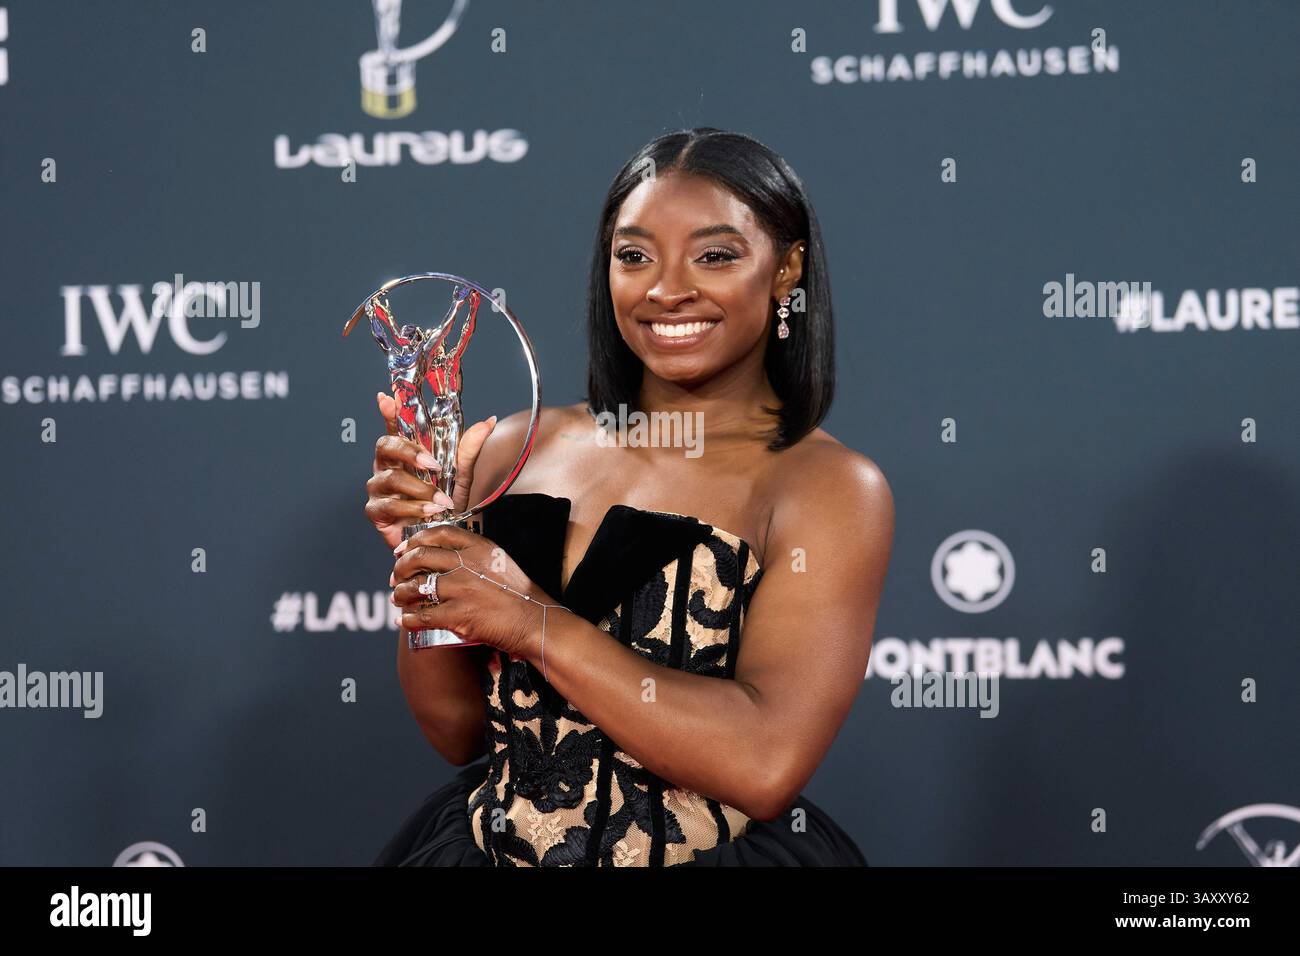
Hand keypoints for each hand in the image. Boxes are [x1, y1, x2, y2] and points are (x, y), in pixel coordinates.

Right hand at [365, 392, 496, 549]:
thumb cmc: (446, 505)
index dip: (389, 413)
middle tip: (433, 465)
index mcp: (404, 454)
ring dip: (419, 489)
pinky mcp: (376, 511)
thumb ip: (470, 449)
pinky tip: (429, 513)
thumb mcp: (462, 475)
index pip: (394, 427)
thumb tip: (489, 422)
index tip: (387, 398)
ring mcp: (378, 488)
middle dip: (409, 453)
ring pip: (390, 478)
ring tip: (441, 502)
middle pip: (386, 446)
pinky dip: (412, 509)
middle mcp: (387, 466)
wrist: (443, 538)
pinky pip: (389, 505)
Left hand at [390, 524, 555, 657]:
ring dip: (402, 593)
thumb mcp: (500, 562)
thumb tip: (446, 555)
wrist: (535, 622)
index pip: (438, 533)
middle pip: (421, 556)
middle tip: (397, 576)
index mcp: (479, 547)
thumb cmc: (520, 594)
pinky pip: (422, 615)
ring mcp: (462, 589)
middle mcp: (468, 564)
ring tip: (399, 598)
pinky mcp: (458, 615)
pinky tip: (406, 620)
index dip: (415, 540)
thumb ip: (475, 554)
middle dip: (402, 566)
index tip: (404, 549)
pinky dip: (409, 619)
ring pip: (417, 586)